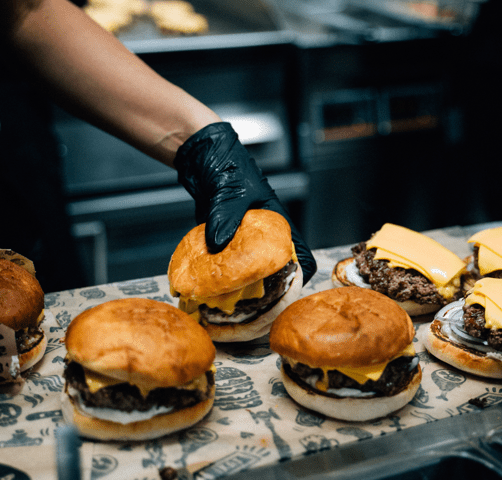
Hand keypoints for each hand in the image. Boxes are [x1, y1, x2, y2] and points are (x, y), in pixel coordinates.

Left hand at [174, 122, 315, 282]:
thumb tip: (218, 244)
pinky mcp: (223, 237)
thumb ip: (225, 218)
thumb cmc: (227, 165)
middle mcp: (263, 231)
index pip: (300, 253)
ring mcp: (242, 236)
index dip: (299, 275)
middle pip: (273, 266)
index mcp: (277, 219)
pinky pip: (224, 260)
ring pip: (247, 267)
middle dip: (266, 285)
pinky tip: (207, 281)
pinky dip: (217, 272)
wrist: (201, 156)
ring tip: (228, 298)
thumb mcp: (228, 192)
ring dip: (239, 282)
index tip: (286, 292)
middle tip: (252, 301)